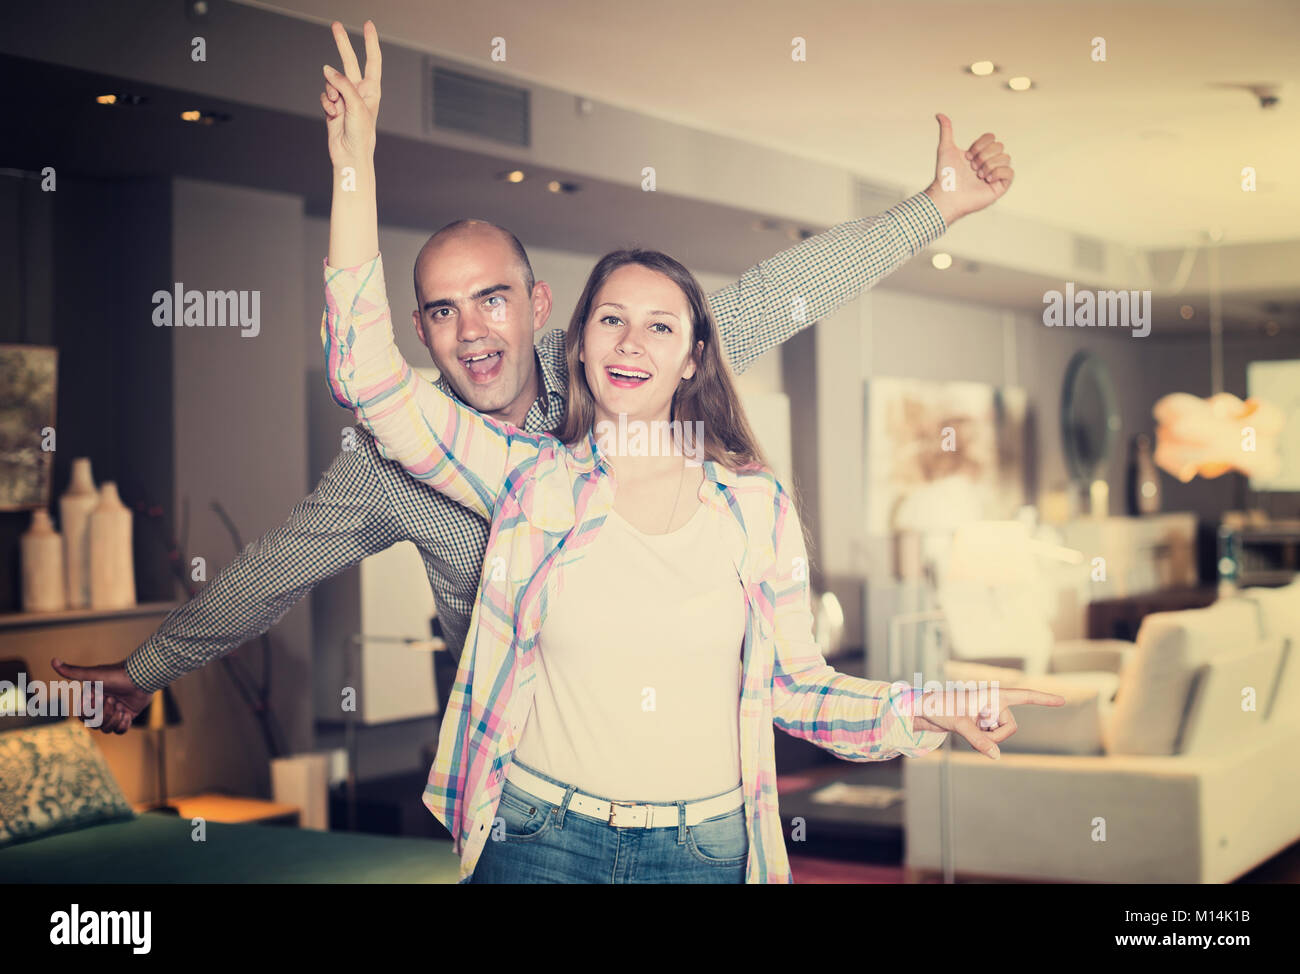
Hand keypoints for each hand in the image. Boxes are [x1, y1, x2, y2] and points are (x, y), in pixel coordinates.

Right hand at [49, 657, 152, 734]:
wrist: (142, 677)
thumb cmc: (117, 675)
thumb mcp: (93, 675)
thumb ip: (72, 671)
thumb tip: (53, 660)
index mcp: (90, 699)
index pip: (83, 717)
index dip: (91, 712)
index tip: (101, 698)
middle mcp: (101, 706)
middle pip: (95, 725)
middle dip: (104, 715)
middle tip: (114, 700)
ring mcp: (113, 712)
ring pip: (107, 729)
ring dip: (115, 719)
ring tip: (121, 707)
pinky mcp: (126, 716)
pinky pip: (120, 730)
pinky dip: (123, 724)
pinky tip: (127, 713)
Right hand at [321, 20, 381, 167]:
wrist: (350, 156)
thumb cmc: (361, 134)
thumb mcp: (356, 105)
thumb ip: (343, 84)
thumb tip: (327, 69)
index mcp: (372, 90)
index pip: (372, 61)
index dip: (370, 42)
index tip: (368, 25)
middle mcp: (359, 91)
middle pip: (349, 62)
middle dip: (342, 44)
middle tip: (335, 25)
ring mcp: (344, 98)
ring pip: (331, 82)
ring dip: (331, 94)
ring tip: (338, 109)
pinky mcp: (333, 106)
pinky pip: (324, 96)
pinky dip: (326, 104)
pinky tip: (333, 116)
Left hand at [912, 684, 1064, 759]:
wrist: (923, 710)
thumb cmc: (939, 707)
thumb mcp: (958, 723)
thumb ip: (978, 739)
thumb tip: (995, 756)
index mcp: (993, 694)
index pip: (1024, 696)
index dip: (1044, 699)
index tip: (1062, 700)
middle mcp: (994, 703)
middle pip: (1011, 727)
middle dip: (996, 736)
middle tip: (974, 732)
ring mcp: (988, 715)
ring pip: (1000, 736)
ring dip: (986, 739)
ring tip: (965, 729)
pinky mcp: (982, 724)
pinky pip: (991, 740)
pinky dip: (982, 742)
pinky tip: (966, 733)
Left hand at [922, 113, 1013, 224]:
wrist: (947, 194)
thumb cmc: (945, 175)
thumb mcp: (945, 148)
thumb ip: (946, 131)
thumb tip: (939, 114)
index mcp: (979, 154)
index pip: (991, 137)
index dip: (980, 144)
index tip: (967, 156)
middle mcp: (988, 163)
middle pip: (999, 146)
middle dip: (983, 155)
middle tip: (971, 168)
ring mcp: (995, 175)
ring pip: (1006, 157)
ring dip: (989, 165)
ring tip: (977, 176)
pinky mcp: (1000, 186)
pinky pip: (1010, 172)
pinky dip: (998, 173)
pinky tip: (986, 180)